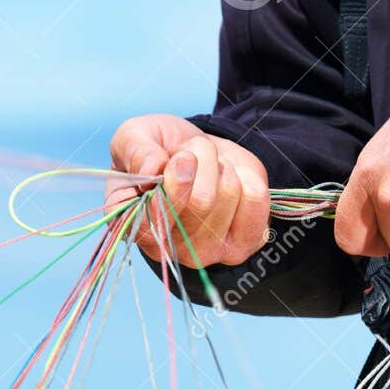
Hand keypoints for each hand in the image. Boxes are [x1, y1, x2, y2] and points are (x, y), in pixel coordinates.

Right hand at [106, 113, 270, 268]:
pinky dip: (247, 175)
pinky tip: (232, 179)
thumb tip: (153, 167)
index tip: (177, 158)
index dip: (173, 184)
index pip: (155, 221)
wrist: (199, 156)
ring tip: (210, 167)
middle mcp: (168, 248)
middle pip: (201, 201)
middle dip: (201, 158)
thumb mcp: (135, 136)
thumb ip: (135, 149)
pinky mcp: (243, 244)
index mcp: (133, 225)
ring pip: (229, 194)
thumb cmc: (161, 150)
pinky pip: (256, 199)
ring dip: (221, 165)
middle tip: (193, 154)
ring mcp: (208, 252)